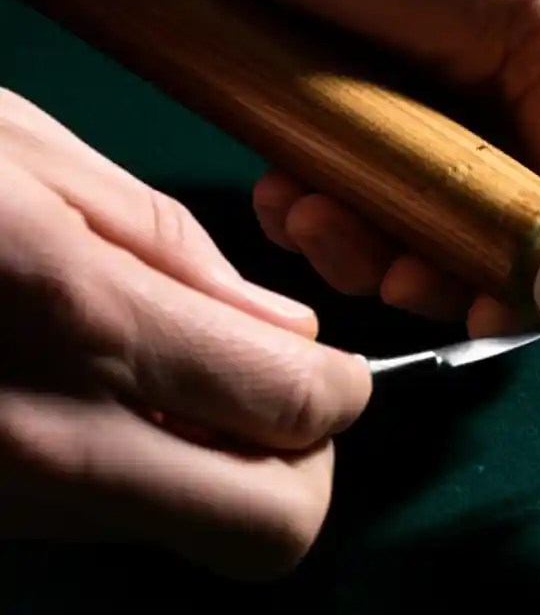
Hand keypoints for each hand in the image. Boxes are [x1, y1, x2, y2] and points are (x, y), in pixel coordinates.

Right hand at [0, 89, 371, 578]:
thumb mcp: (24, 156)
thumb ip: (171, 251)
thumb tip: (283, 333)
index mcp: (84, 325)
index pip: (300, 410)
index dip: (350, 393)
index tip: (340, 371)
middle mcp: (53, 440)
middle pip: (270, 532)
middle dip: (308, 471)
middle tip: (286, 408)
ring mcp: (11, 499)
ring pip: (192, 538)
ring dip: (232, 481)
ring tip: (192, 396)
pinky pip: (109, 527)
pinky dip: (149, 483)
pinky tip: (113, 408)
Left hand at [122, 0, 539, 336]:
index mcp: (534, 67)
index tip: (486, 319)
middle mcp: (470, 96)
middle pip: (482, 234)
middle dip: (434, 269)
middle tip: (387, 276)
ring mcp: (387, 112)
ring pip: (400, 233)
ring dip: (357, 249)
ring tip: (305, 211)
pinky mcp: (310, 115)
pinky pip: (325, 205)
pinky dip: (304, 221)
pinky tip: (275, 191)